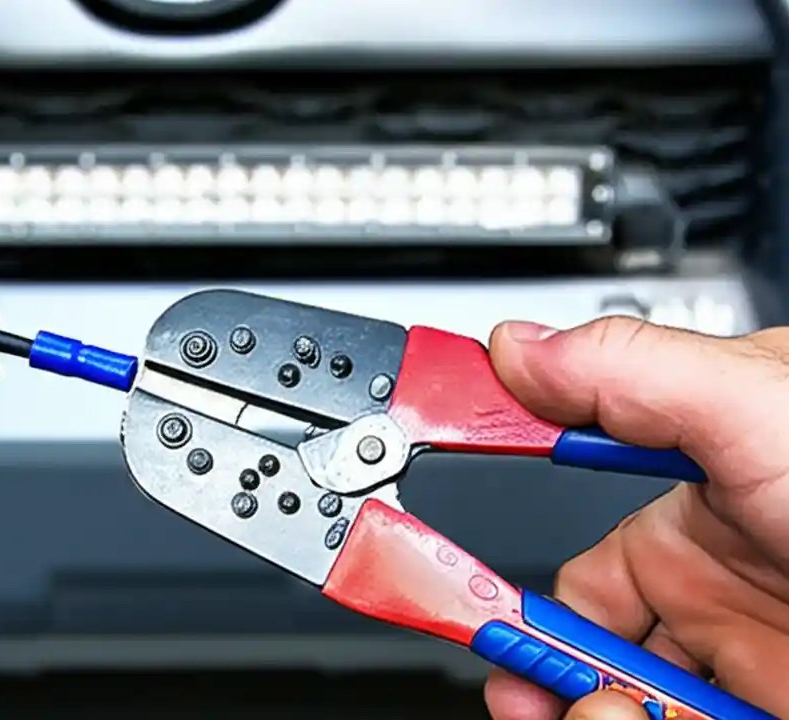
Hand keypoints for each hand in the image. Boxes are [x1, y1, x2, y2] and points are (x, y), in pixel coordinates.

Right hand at [483, 316, 788, 717]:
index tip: (453, 595)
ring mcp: (746, 658)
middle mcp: (716, 589)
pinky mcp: (761, 705)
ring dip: (595, 706)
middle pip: (583, 647)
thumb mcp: (767, 410)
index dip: (509, 576)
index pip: (565, 539)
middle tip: (530, 689)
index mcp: (697, 505)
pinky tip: (657, 717)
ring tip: (616, 709)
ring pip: (623, 699)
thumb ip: (634, 372)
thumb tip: (518, 346)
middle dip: (542, 669)